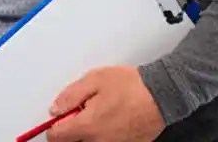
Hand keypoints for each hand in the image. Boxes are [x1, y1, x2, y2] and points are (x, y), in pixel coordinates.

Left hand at [46, 66, 163, 141]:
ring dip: (89, 132)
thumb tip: (55, 109)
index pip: (57, 137)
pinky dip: (105, 134)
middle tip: (82, 112)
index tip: (59, 117)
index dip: (54, 126)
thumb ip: (70, 96)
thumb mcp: (94, 80)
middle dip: (72, 129)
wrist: (163, 94)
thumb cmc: (132, 86)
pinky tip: (113, 119)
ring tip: (101, 113)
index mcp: (88, 126)